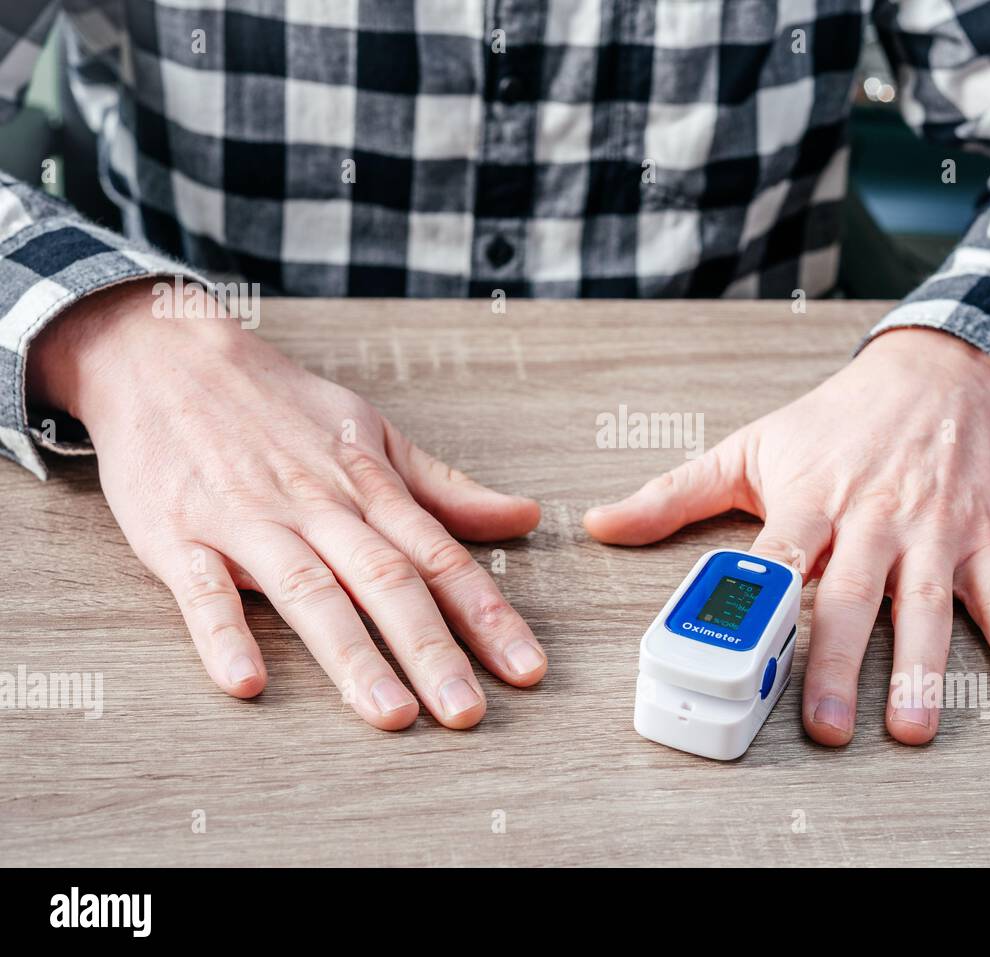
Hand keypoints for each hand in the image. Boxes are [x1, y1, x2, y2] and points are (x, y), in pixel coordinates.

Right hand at [29, 279, 545, 729]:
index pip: (440, 557)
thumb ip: (444, 487)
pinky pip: (201, 589)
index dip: (487, 615)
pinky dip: (223, 634)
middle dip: (431, 649)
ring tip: (390, 713)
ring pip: (310, 590)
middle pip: (386, 580)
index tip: (526, 669)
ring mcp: (248, 521)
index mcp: (367, 486)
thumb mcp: (372, 432)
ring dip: (352, 654)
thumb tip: (523, 517)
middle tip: (468, 712)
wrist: (165, 355)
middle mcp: (317, 506)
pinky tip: (246, 682)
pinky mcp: (178, 536)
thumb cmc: (279, 403)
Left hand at [584, 327, 989, 745]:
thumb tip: (600, 524)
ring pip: (927, 604)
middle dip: (838, 663)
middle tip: (825, 726)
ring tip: (911, 727)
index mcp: (810, 499)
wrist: (933, 374)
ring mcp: (931, 530)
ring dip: (922, 668)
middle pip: (852, 596)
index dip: (762, 604)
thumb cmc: (833, 422)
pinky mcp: (980, 537)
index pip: (779, 557)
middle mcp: (872, 517)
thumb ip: (674, 495)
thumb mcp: (749, 448)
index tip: (743, 656)